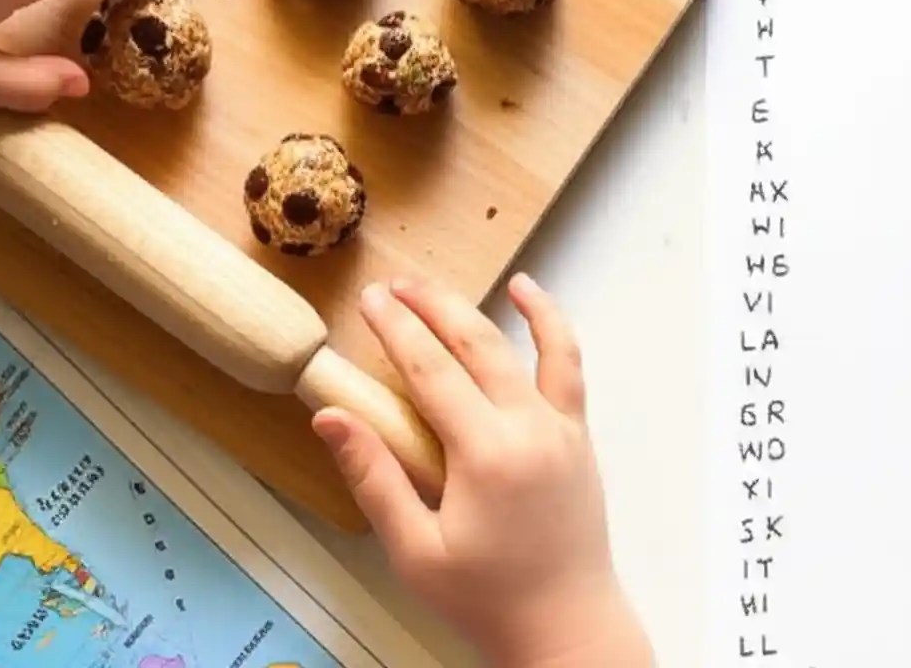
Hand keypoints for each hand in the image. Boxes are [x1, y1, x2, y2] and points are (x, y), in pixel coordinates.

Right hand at [312, 274, 653, 666]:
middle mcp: (531, 429)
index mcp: (486, 454)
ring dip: (492, 307)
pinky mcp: (579, 439)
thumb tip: (331, 419)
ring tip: (456, 284)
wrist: (566, 627)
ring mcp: (563, 430)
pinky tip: (534, 305)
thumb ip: (374, 478)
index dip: (396, 330)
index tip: (370, 301)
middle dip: (432, 307)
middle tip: (395, 286)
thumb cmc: (487, 599)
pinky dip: (552, 330)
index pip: (431, 371)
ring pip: (529, 346)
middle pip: (478, 344)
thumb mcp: (414, 550)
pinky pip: (569, 368)